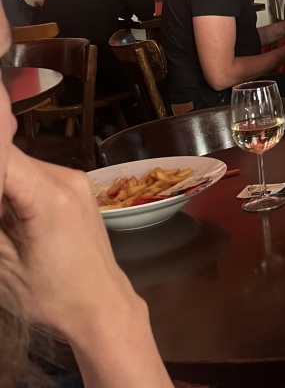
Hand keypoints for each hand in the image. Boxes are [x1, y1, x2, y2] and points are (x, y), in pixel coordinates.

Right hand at [0, 150, 140, 340]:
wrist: (101, 304)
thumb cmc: (52, 295)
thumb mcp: (3, 263)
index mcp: (50, 196)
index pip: (3, 154)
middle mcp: (67, 177)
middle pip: (8, 157)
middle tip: (0, 226)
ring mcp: (75, 179)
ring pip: (18, 165)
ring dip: (2, 189)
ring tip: (5, 226)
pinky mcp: (76, 187)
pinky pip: (32, 176)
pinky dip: (14, 192)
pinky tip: (14, 223)